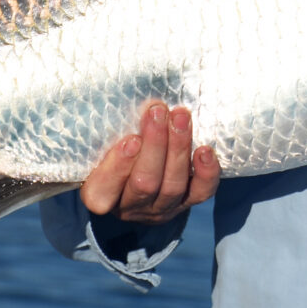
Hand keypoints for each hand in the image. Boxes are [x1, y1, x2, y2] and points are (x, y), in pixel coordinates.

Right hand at [81, 102, 220, 222]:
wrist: (139, 175)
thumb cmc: (115, 151)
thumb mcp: (100, 145)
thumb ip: (107, 133)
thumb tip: (125, 99)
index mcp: (100, 194)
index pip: (103, 189)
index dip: (117, 166)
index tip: (131, 138)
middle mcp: (129, 207)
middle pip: (144, 183)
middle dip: (155, 145)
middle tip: (158, 111)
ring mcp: (160, 209)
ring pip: (172, 186)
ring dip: (179, 148)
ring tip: (181, 116)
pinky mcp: (186, 204)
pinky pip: (200, 193)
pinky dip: (205, 173)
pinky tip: (205, 150)